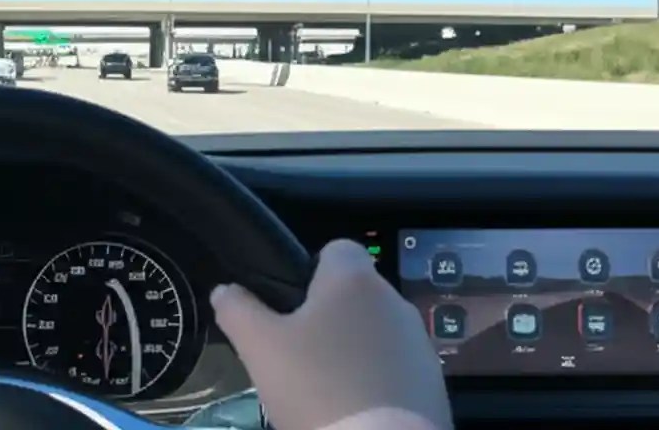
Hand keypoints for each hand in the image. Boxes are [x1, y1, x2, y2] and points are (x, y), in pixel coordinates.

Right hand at [211, 240, 451, 429]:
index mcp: (353, 280)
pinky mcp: (433, 382)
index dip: (310, 271)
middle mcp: (394, 301)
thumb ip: (237, 310)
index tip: (290, 308)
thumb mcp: (259, 348)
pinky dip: (376, 381)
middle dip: (329, 317)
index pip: (335, 248)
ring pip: (376, 333)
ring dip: (354, 351)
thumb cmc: (316, 388)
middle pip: (354, 295)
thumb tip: (225, 290)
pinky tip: (356, 409)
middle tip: (298, 354)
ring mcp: (419, 343)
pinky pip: (395, 369)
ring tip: (326, 389)